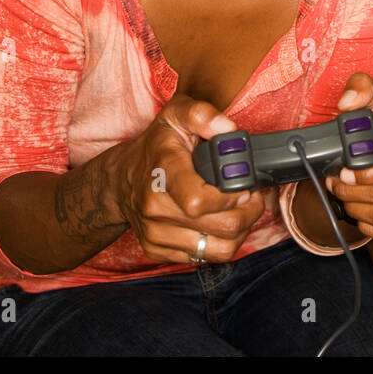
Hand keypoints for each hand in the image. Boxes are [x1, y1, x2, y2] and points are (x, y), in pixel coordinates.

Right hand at [114, 95, 266, 263]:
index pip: (198, 202)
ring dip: (240, 232)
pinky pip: (205, 258)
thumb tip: (228, 128)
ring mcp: (154, 233)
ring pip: (219, 250)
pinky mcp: (157, 251)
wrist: (121, 180)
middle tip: (252, 198)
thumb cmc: (156, 146)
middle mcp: (154, 208)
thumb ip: (203, 115)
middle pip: (221, 227)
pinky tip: (220, 222)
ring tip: (240, 211)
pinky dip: (222, 243)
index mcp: (163, 173)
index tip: (243, 187)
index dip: (231, 198)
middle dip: (249, 213)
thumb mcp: (176, 115)